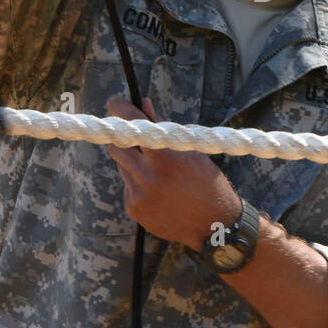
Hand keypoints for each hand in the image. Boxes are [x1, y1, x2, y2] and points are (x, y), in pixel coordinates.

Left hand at [105, 96, 241, 251]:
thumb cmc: (207, 183)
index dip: (120, 109)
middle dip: (124, 138)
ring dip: (133, 161)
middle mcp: (147, 177)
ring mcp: (138, 195)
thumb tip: (144, 103)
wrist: (213, 226)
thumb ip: (163, 128)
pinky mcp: (133, 208)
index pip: (133, 126)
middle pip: (117, 145)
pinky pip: (128, 185)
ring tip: (157, 170)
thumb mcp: (190, 151)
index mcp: (165, 158)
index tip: (114, 101)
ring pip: (122, 166)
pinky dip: (137, 182)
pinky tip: (158, 189)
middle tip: (136, 137)